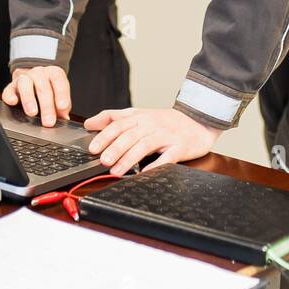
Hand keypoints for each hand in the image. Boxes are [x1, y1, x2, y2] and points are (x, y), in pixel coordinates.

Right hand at [2, 65, 70, 126]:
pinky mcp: (11, 86)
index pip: (59, 81)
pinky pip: (9, 90)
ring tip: (32, 113)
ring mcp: (24, 78)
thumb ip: (62, 106)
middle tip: (49, 122)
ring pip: (25, 85)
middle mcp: (39, 73)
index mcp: (53, 73)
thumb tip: (64, 119)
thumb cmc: (49, 89)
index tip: (63, 107)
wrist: (33, 79)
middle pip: (43, 87)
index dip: (61, 94)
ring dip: (29, 100)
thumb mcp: (59, 95)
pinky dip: (10, 96)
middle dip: (46, 106)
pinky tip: (13, 103)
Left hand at [84, 106, 221, 175]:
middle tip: (102, 160)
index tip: (92, 148)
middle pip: (129, 135)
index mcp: (140, 117)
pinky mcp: (179, 147)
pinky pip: (166, 158)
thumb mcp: (140, 114)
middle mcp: (152, 125)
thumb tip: (89, 123)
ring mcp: (166, 136)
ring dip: (128, 158)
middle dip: (114, 148)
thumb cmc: (166, 121)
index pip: (118, 123)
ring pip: (144, 146)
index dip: (104, 135)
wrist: (199, 120)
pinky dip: (155, 166)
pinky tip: (144, 174)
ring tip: (116, 171)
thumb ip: (115, 117)